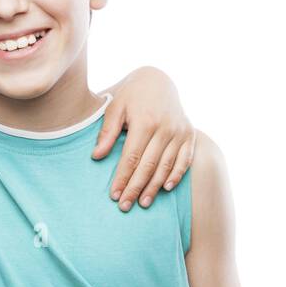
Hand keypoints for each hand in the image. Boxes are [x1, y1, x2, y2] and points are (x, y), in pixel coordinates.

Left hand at [92, 66, 196, 211]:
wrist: (159, 80)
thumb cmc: (131, 95)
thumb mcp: (115, 107)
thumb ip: (107, 132)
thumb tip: (96, 156)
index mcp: (145, 121)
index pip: (132, 157)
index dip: (123, 178)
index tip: (114, 195)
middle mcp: (165, 128)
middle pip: (149, 166)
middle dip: (136, 188)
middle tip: (125, 206)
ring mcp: (180, 131)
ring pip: (166, 166)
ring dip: (154, 187)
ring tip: (143, 203)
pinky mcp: (189, 134)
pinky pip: (185, 160)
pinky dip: (177, 175)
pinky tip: (167, 189)